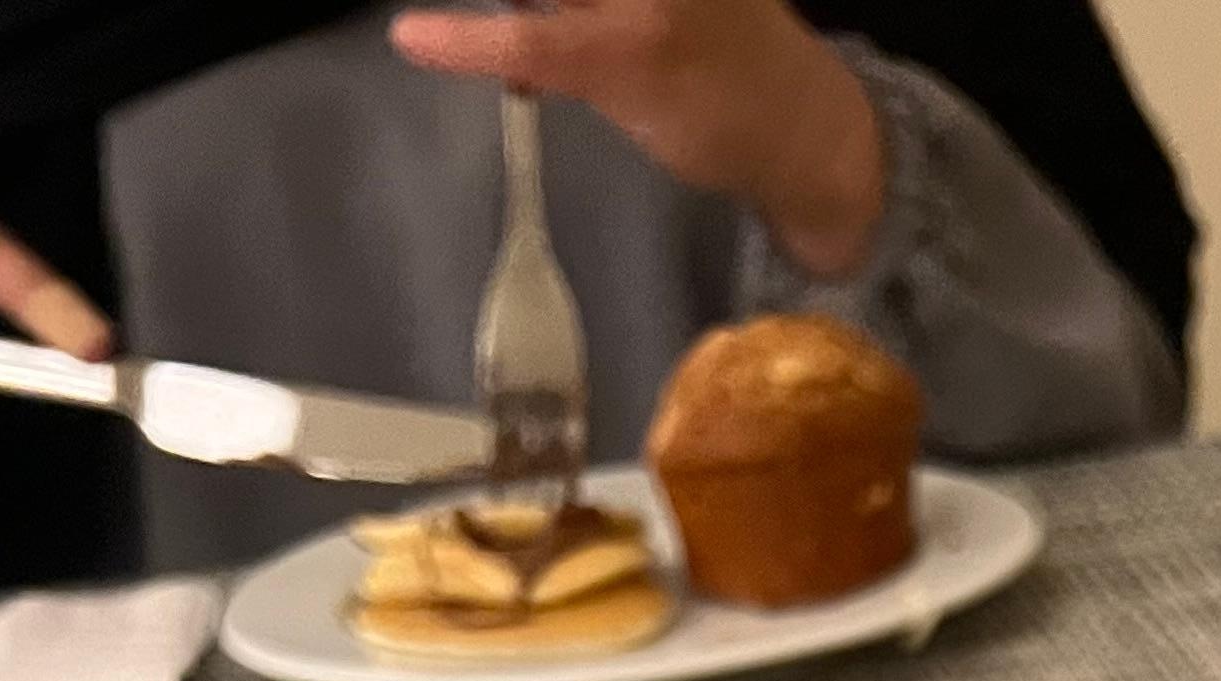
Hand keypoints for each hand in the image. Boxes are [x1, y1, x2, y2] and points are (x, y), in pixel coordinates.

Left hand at [391, 0, 885, 278]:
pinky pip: (528, 40)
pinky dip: (462, 43)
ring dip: (496, 6)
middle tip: (446, 22)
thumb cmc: (732, 57)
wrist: (805, 127)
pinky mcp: (624, 51)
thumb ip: (581, 3)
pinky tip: (415, 37)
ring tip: (432, 30)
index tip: (450, 19)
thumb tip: (513, 20)